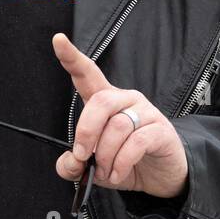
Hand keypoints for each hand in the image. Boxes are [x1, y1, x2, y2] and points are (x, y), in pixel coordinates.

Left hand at [52, 33, 188, 197]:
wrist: (160, 177)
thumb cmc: (124, 163)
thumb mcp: (92, 167)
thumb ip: (73, 165)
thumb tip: (71, 162)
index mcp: (105, 101)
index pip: (87, 73)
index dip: (72, 57)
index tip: (58, 40)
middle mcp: (125, 100)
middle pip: (100, 102)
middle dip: (86, 132)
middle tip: (82, 156)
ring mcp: (146, 112)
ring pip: (118, 126)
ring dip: (105, 155)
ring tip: (106, 171)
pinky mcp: (161, 130)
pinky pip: (136, 141)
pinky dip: (122, 162)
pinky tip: (118, 173)